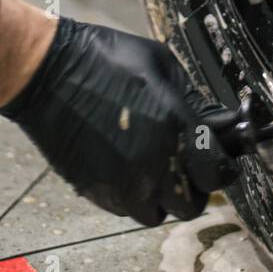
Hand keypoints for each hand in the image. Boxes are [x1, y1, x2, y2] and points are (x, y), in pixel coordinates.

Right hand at [0, 18, 239, 225]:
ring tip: (156, 167)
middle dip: (196, 186)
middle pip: (191, 204)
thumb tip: (219, 123)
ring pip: (158, 212)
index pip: (218, 171)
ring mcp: (121, 183)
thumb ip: (194, 101)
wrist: (46, 73)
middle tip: (190, 165)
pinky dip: (135, 195)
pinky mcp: (95, 190)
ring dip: (164, 196)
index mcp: (173, 128)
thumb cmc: (105, 59)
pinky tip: (129, 167)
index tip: (224, 159)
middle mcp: (151, 164)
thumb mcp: (162, 66)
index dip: (226, 167)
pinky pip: (127, 209)